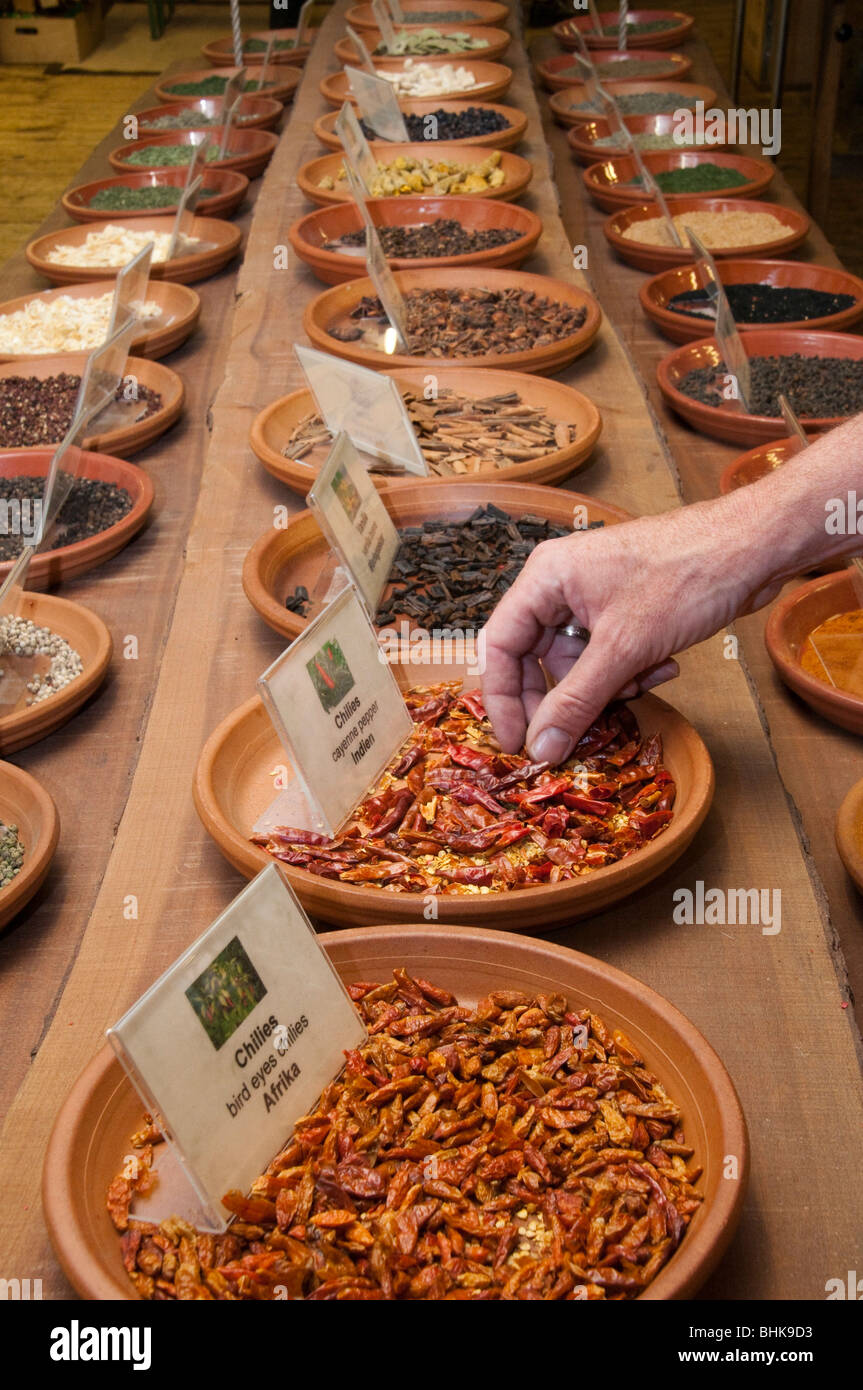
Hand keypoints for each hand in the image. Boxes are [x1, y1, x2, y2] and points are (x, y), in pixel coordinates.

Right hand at [481, 501, 766, 764]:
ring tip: (643, 683)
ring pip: (578, 662)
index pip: (499, 645)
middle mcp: (562, 585)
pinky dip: (632, 671)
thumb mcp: (623, 649)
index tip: (516, 744)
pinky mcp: (627, 609)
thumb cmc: (685, 578)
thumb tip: (540, 748)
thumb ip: (576, 701)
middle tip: (574, 737)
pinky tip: (665, 667)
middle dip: (564, 696)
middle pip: (537, 658)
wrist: (753, 548)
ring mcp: (595, 596)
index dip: (502, 699)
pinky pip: (610, 655)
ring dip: (609, 686)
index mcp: (545, 578)